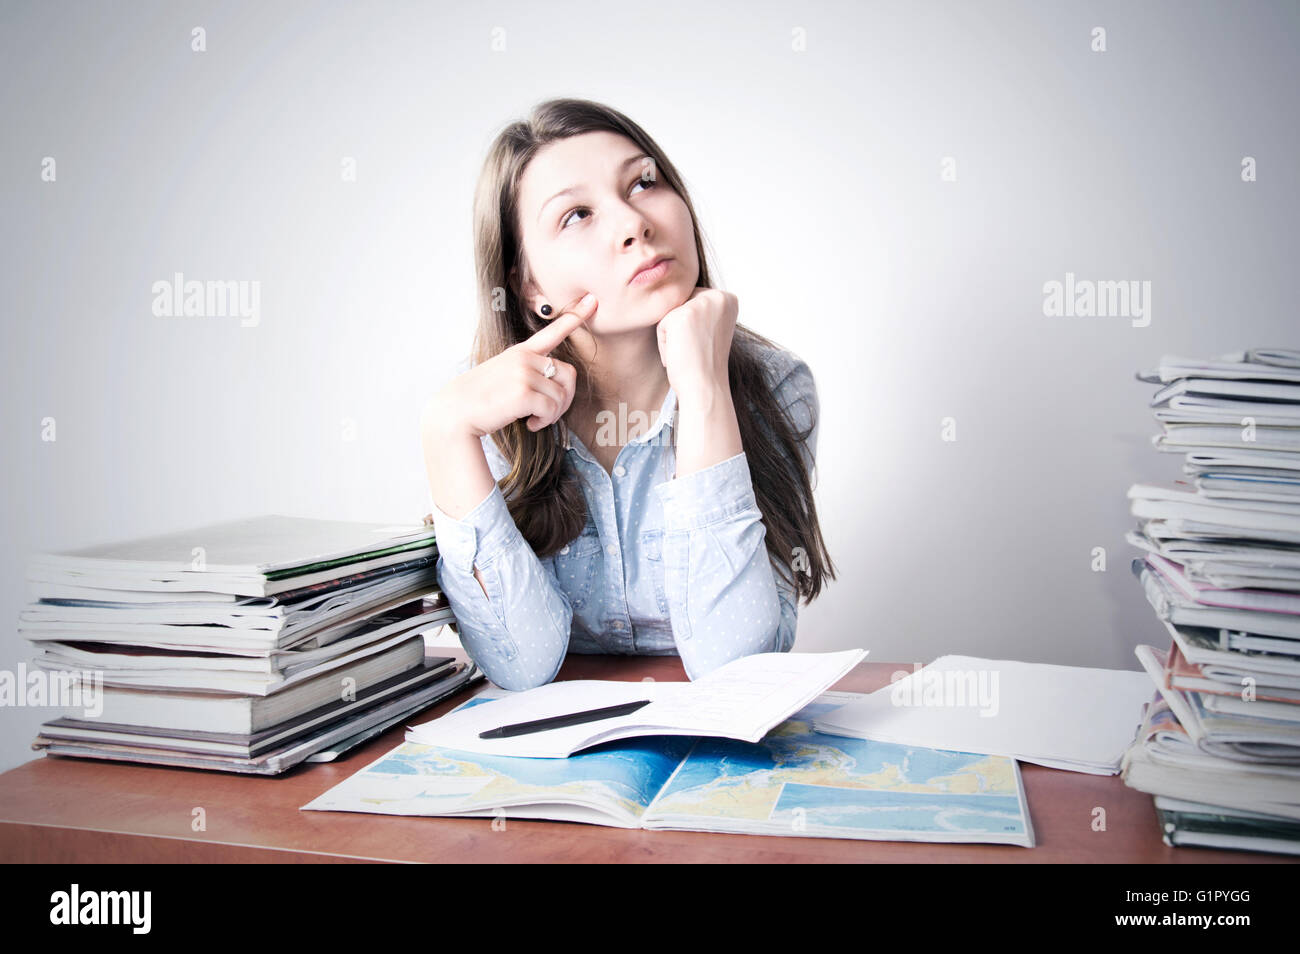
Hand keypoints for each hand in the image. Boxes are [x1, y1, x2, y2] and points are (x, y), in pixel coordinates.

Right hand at [429, 293, 597, 438]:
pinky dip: (544, 422)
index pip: (551, 332)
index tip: (592, 301)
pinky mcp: (523, 393)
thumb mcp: (503, 373)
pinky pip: (551, 409)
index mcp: (521, 352)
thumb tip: (555, 386)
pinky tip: (530, 424)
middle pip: (569, 375)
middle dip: (565, 399)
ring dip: (553, 415)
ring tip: (535, 419)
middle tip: (549, 413)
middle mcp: (524, 358)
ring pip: (561, 396)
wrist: (455, 411)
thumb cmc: (480, 398)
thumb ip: (528, 372)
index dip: (575, 317)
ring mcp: (524, 374)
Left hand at [655, 287, 737, 403]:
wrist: (705, 387)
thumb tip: (677, 292)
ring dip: (672, 336)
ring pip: (669, 314)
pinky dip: (664, 344)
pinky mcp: (682, 315)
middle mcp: (718, 297)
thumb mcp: (710, 328)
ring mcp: (700, 304)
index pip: (692, 300)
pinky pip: (661, 325)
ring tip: (688, 352)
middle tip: (696, 349)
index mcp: (728, 299)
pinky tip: (680, 355)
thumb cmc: (705, 364)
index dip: (692, 327)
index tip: (704, 344)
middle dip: (680, 329)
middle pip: (680, 303)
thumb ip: (701, 309)